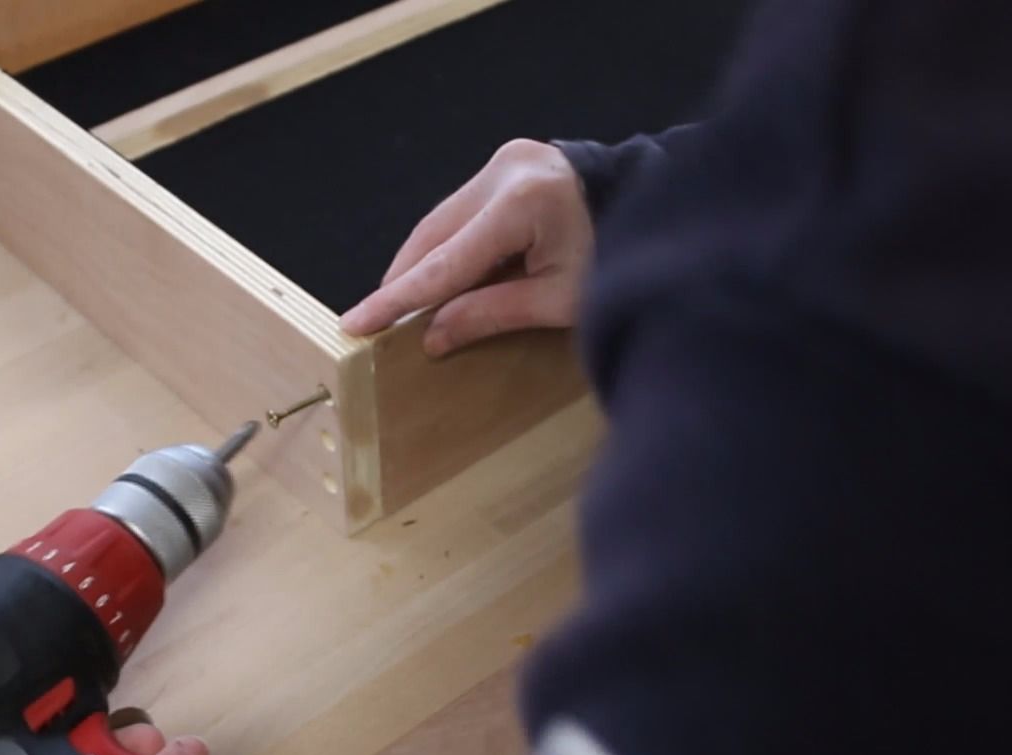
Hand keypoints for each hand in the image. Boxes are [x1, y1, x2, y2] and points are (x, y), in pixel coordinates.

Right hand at [340, 139, 592, 355]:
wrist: (655, 204)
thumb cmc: (617, 258)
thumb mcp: (560, 299)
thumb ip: (491, 313)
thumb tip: (432, 336)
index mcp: (522, 204)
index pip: (445, 263)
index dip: (399, 298)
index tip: (357, 322)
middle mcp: (504, 172)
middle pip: (434, 236)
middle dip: (404, 281)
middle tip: (371, 322)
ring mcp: (504, 161)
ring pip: (442, 221)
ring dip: (422, 264)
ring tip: (398, 306)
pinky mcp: (507, 163)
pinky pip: (461, 211)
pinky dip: (447, 246)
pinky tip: (436, 278)